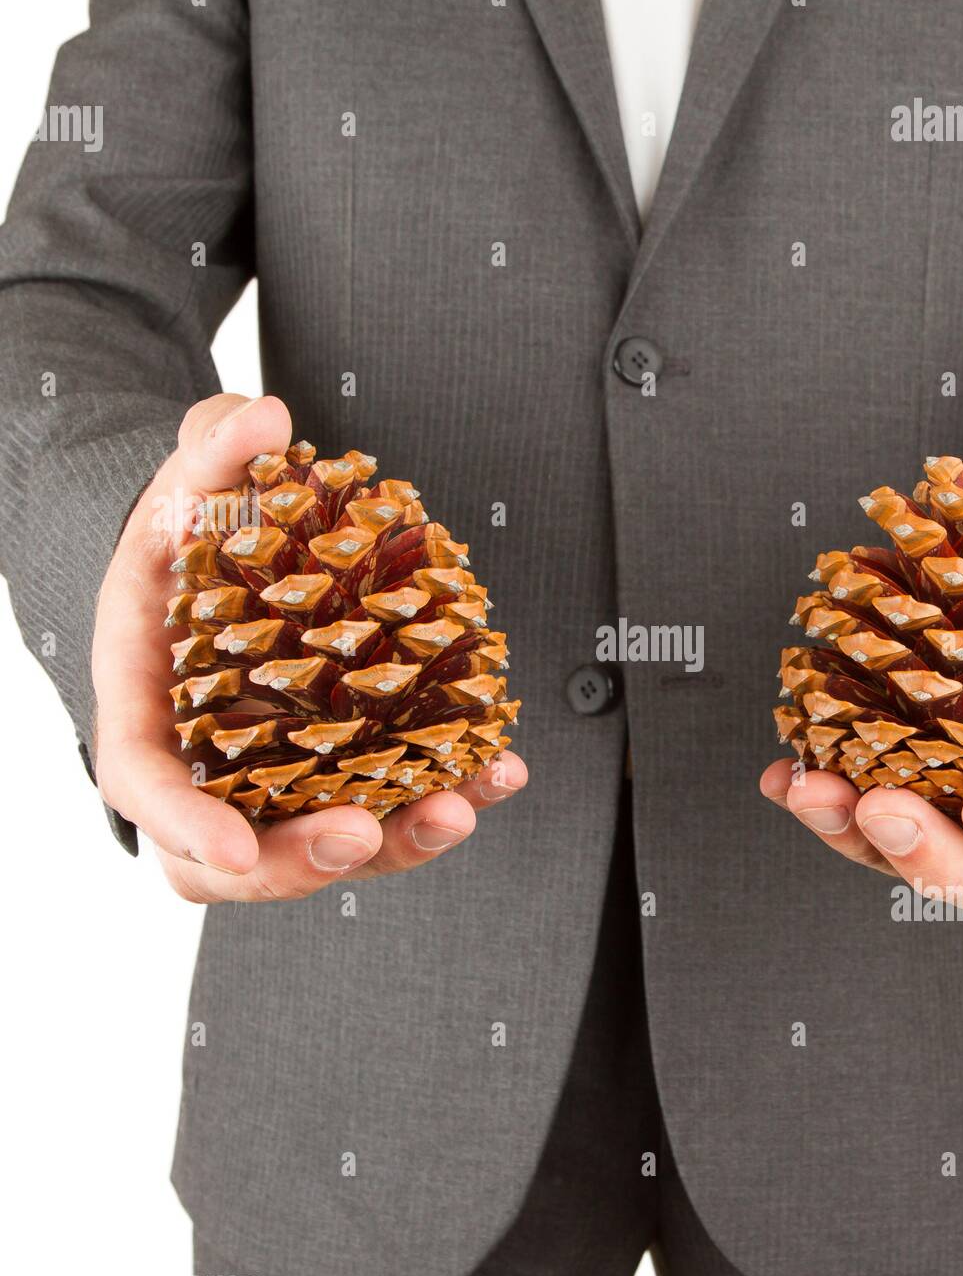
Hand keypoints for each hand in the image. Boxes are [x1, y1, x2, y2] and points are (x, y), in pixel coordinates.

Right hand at [91, 394, 526, 903]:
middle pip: (240, 853)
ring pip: (326, 844)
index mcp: (150, 710)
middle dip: (303, 857)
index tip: (233, 850)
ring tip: (459, 806)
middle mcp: (211, 765)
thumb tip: (265, 418)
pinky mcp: (347, 773)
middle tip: (365, 831)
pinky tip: (500, 769)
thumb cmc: (189, 538)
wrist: (223, 567)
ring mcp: (283, 779)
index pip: (147, 787)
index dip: (185, 824)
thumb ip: (213, 451)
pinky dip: (449, 793)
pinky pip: (392, 804)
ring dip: (397, 841)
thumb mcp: (189, 485)